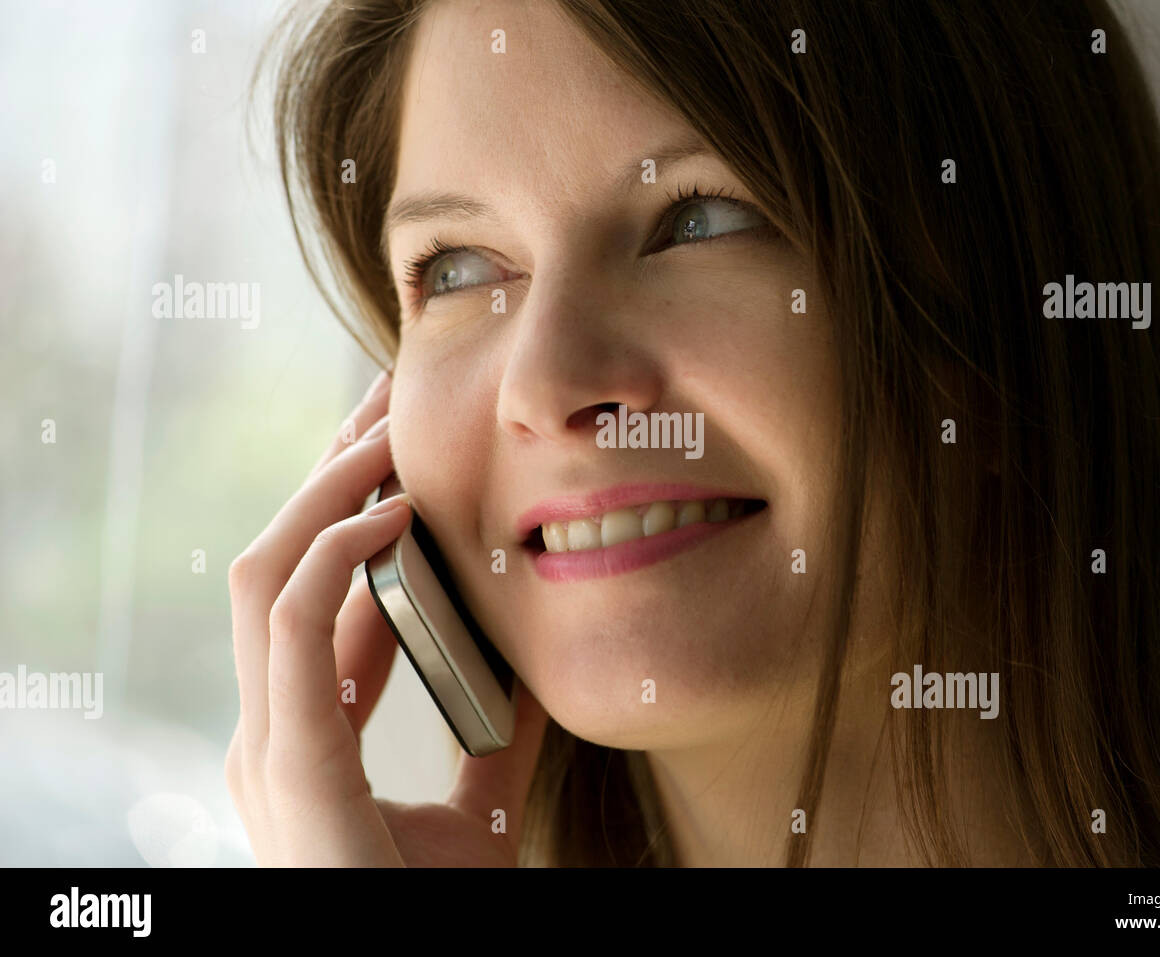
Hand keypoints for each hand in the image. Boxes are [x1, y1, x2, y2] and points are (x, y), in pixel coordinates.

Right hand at [225, 369, 550, 865]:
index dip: (347, 517)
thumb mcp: (480, 808)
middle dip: (327, 476)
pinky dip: (334, 556)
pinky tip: (392, 510)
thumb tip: (538, 662)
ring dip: (324, 491)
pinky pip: (290, 629)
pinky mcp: (289, 765)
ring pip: (266, 575)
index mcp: (303, 736)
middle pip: (275, 563)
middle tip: (383, 401)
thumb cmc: (431, 913)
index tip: (398, 451)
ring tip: (387, 430)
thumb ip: (497, 738)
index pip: (309, 596)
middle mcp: (270, 730)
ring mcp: (267, 746)